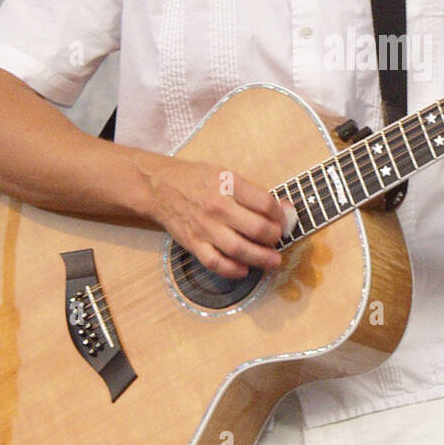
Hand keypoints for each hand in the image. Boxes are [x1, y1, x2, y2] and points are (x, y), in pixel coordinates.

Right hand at [141, 155, 296, 279]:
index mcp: (228, 185)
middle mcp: (218, 207)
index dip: (279, 215)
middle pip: (257, 229)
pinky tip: (244, 270)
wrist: (159, 187)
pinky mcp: (193, 243)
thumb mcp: (225, 174)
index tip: (281, 219)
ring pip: (239, 249)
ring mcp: (205, 227)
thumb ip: (253, 192)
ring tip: (273, 261)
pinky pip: (215, 262)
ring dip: (261, 258)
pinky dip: (232, 270)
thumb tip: (284, 208)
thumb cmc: (195, 179)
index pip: (265, 204)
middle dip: (274, 237)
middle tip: (277, 238)